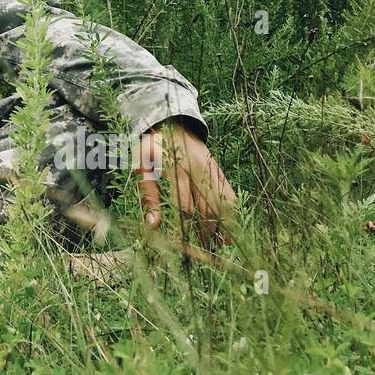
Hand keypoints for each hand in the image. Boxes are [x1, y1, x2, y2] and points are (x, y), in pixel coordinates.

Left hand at [137, 118, 236, 247]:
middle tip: (207, 253)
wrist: (170, 120)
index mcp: (174, 168)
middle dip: (206, 231)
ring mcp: (208, 168)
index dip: (185, 227)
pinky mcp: (216, 168)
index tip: (185, 246)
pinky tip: (232, 226)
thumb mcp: (141, 167)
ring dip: (221, 224)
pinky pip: (227, 191)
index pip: (183, 205)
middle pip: (204, 207)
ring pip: (219, 201)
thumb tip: (153, 225)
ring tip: (222, 246)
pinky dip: (231, 210)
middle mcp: (195, 169)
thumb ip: (148, 195)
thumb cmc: (151, 147)